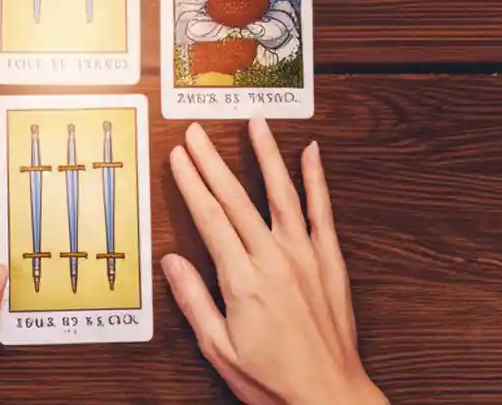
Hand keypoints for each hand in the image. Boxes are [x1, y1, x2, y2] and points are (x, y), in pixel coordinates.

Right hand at [162, 121, 385, 404]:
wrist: (329, 397)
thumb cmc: (273, 380)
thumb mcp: (219, 349)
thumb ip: (194, 300)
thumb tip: (172, 262)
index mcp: (243, 280)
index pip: (210, 218)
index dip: (192, 184)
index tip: (179, 158)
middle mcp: (274, 260)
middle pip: (236, 199)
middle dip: (213, 162)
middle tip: (196, 133)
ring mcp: (306, 257)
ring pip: (281, 194)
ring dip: (266, 156)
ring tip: (254, 124)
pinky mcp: (330, 262)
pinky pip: (322, 212)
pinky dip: (316, 180)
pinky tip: (310, 154)